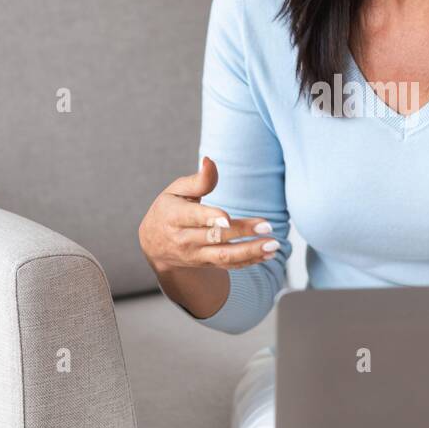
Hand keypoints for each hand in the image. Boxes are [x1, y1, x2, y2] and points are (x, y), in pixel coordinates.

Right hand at [138, 156, 280, 274]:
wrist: (154, 243)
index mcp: (175, 216)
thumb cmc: (169, 209)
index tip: (227, 218)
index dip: (209, 218)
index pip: (193, 218)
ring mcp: (196, 255)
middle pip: (215, 237)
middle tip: (267, 226)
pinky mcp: (206, 264)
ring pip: (224, 256)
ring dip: (251, 252)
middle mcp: (184, 239)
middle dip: (242, 232)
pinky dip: (250, 261)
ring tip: (273, 246)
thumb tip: (210, 161)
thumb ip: (197, 180)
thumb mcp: (176, 191)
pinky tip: (268, 254)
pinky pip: (229, 266)